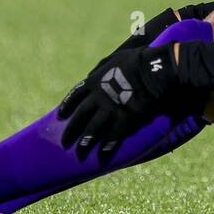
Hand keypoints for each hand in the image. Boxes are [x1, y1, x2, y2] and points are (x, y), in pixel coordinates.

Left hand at [57, 45, 176, 155]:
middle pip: (80, 116)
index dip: (67, 106)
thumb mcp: (115, 58)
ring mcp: (110, 109)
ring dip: (85, 142)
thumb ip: (102, 66)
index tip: (60, 115)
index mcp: (95, 81)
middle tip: (64, 142)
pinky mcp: (125, 118)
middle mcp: (98, 97)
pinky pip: (114, 135)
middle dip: (71, 130)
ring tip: (80, 153)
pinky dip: (107, 146)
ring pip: (93, 129)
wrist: (152, 69)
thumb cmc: (136, 60)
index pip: (75, 95)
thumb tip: (92, 73)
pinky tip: (102, 155)